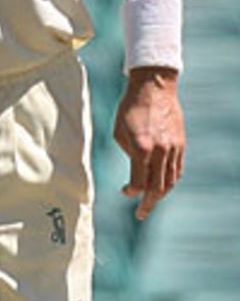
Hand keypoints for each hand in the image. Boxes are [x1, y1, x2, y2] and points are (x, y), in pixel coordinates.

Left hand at [113, 67, 185, 220]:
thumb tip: (136, 170)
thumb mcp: (119, 131)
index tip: (125, 191)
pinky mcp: (180, 143)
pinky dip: (170, 181)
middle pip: (157, 187)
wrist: (154, 87)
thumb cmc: (130, 107)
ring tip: (151, 202)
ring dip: (161, 194)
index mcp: (141, 148)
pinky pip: (177, 169)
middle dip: (148, 203)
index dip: (131, 192)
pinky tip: (163, 185)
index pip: (138, 182)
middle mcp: (160, 150)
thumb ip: (128, 153)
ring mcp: (173, 147)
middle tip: (141, 213)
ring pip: (170, 181)